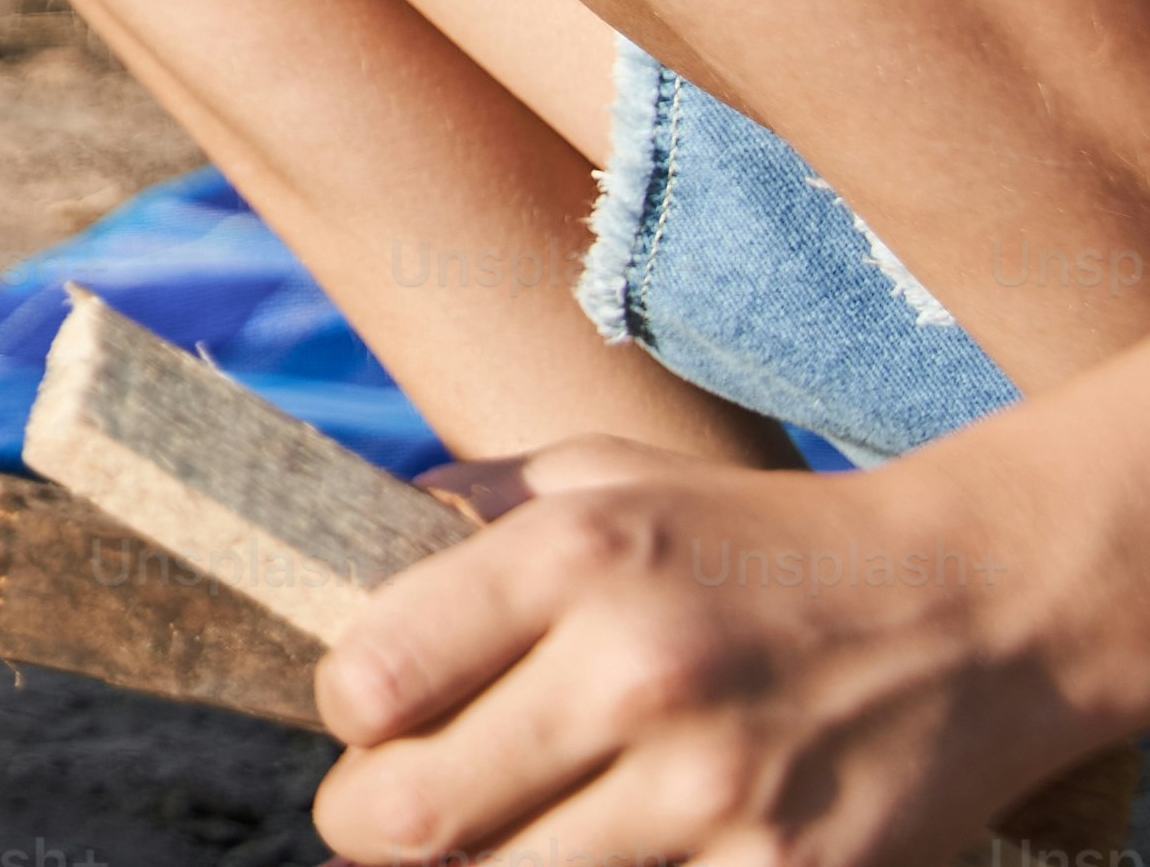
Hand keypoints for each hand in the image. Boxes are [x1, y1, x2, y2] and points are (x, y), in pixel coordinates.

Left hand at [311, 436, 1109, 865]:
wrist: (975, 610)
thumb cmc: (750, 541)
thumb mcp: (601, 476)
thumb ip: (464, 512)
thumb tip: (331, 556)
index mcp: (575, 560)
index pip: (370, 685)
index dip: (349, 718)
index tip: (375, 719)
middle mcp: (640, 674)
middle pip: (411, 821)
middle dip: (372, 826)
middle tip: (394, 813)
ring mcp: (719, 793)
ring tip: (504, 831)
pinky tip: (607, 851)